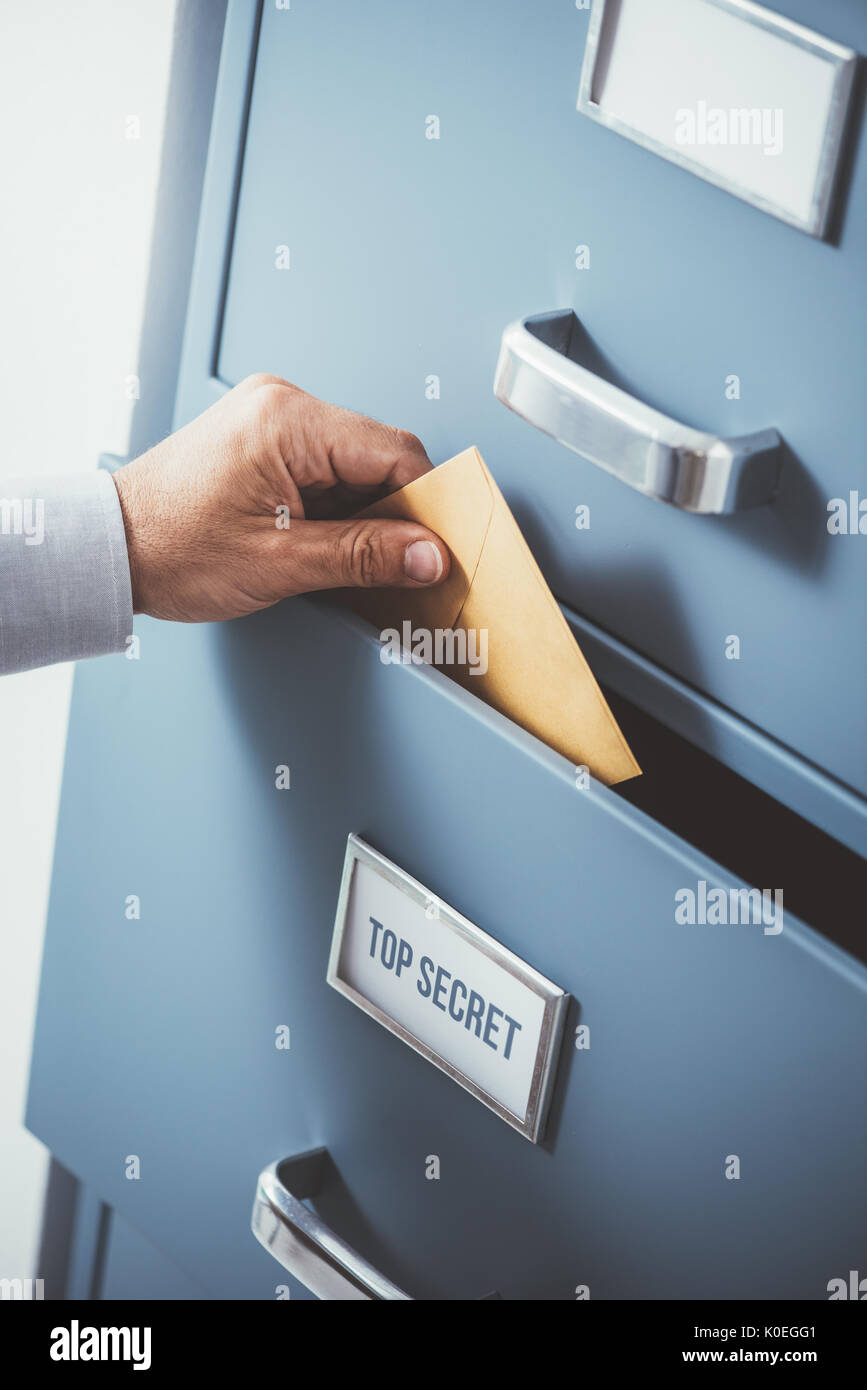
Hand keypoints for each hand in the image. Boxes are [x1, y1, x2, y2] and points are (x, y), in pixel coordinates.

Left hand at [112, 374, 449, 621]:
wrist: (111, 547)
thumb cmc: (171, 548)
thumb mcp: (279, 564)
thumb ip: (363, 556)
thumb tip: (428, 554)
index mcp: (288, 421)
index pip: (394, 453)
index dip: (427, 505)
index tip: (439, 549)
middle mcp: (282, 403)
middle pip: (379, 455)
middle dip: (396, 512)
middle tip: (400, 564)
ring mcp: (272, 416)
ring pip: (355, 464)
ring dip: (364, 513)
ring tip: (344, 558)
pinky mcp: (263, 436)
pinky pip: (326, 466)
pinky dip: (337, 506)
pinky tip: (325, 542)